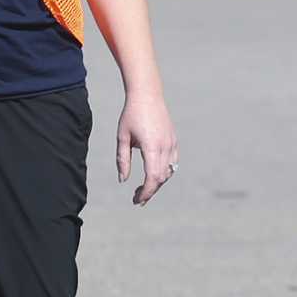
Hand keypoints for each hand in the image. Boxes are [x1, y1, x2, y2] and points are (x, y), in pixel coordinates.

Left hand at [115, 89, 179, 205]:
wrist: (147, 95)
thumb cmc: (131, 115)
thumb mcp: (122, 138)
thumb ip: (122, 160)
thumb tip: (123, 181)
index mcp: (152, 146)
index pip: (153, 177)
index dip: (146, 192)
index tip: (137, 200)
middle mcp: (165, 146)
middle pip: (161, 178)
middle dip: (150, 191)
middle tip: (137, 198)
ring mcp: (172, 143)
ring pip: (169, 172)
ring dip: (157, 182)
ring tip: (144, 188)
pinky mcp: (174, 140)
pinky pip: (173, 162)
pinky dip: (164, 172)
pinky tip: (153, 174)